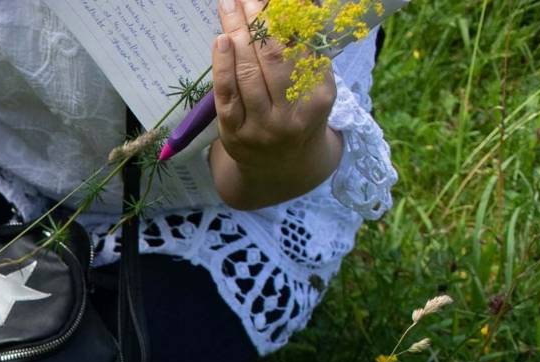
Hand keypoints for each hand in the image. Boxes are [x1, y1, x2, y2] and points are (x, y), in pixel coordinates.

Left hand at [211, 0, 339, 191]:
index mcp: (318, 97)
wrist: (281, 166)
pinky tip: (220, 40)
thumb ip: (307, 53)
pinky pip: (226, 95)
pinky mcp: (234, 134)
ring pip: (248, 73)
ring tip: (230, 6)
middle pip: (273, 57)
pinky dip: (222, 66)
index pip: (302, 49)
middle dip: (258, 21)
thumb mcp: (314, 87)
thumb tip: (298, 11)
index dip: (288, 19)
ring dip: (237, 34)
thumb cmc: (299, 114)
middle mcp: (291, 114)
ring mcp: (261, 126)